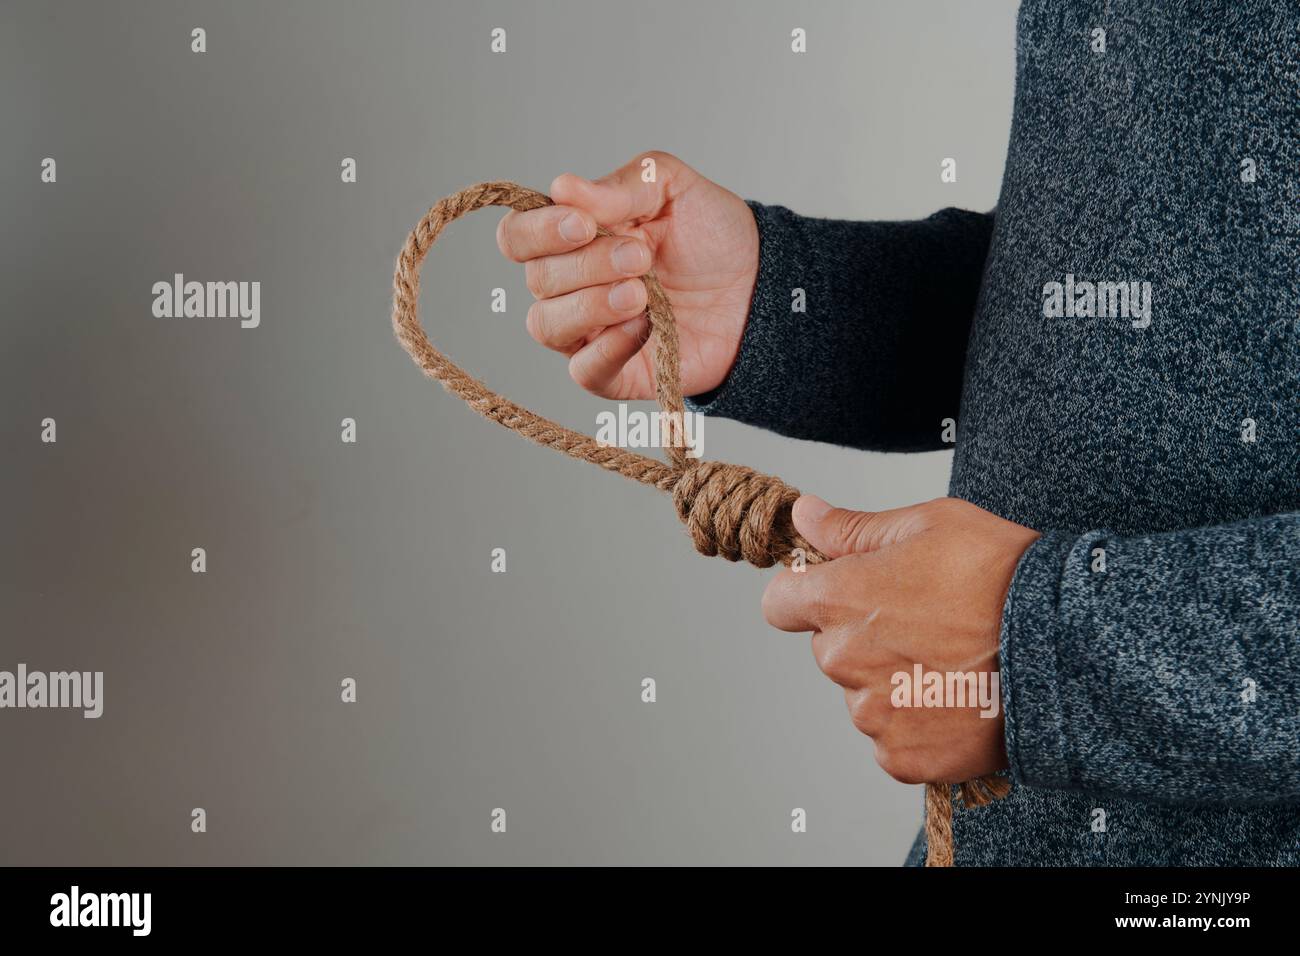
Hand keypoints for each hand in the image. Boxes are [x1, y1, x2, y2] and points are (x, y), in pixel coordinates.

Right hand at [496, 151, 756, 399]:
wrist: (759, 285)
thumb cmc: (711, 235)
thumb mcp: (673, 189)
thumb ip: (621, 186)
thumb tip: (562, 188)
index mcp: (571, 237)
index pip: (518, 237)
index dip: (539, 230)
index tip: (584, 223)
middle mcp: (569, 286)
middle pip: (537, 279)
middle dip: (587, 264)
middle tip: (642, 256)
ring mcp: (588, 332)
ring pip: (547, 325)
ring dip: (590, 305)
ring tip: (642, 292)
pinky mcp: (613, 373)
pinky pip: (583, 370)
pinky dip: (607, 348)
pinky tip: (642, 325)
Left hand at [762, 496, 1040, 784]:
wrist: (1070, 647)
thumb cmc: (1003, 575)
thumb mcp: (929, 526)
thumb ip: (853, 528)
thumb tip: (803, 513)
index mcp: (839, 599)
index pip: (780, 603)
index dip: (807, 594)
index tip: (842, 591)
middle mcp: (843, 660)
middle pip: (829, 649)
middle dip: (863, 636)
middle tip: (927, 621)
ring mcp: (872, 714)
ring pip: (863, 696)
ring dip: (892, 683)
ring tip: (953, 662)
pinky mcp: (904, 757)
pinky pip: (892, 740)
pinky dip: (917, 726)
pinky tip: (957, 699)